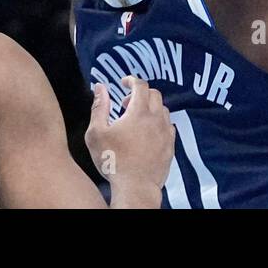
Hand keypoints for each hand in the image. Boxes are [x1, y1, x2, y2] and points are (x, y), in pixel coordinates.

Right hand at [84, 77, 174, 204]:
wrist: (135, 187)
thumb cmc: (113, 161)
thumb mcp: (97, 133)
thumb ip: (99, 107)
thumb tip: (100, 87)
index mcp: (139, 112)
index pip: (141, 85)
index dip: (132, 80)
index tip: (123, 82)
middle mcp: (156, 118)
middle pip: (154, 94)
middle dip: (140, 93)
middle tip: (126, 104)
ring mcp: (166, 132)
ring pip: (163, 110)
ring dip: (150, 108)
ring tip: (136, 120)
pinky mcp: (170, 146)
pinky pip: (168, 126)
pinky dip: (159, 123)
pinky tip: (148, 133)